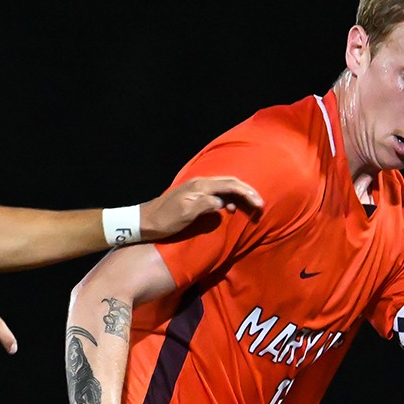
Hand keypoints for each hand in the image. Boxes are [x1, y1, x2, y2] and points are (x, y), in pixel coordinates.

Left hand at [138, 176, 264, 239]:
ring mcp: (196, 188)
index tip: (259, 205)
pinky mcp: (193, 195)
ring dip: (238, 196)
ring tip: (247, 208)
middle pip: (230, 182)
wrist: (145, 221)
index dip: (247, 194)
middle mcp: (200, 183)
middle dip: (247, 192)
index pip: (230, 185)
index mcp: (201, 186)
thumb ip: (205, 205)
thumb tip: (222, 203)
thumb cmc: (165, 220)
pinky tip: (228, 210)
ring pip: (224, 187)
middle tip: (259, 204)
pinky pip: (217, 193)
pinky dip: (228, 199)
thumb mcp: (185, 214)